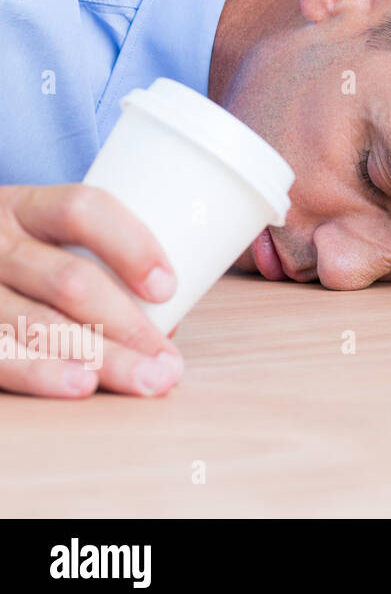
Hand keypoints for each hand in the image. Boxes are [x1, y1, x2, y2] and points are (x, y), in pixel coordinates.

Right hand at [0, 184, 183, 397]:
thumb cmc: (19, 256)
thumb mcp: (43, 238)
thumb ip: (99, 267)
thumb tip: (166, 327)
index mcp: (25, 208)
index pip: (81, 210)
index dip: (130, 246)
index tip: (168, 288)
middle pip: (68, 280)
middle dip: (127, 325)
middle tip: (168, 364)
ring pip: (37, 323)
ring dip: (100, 357)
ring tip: (145, 380)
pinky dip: (41, 372)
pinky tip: (81, 385)